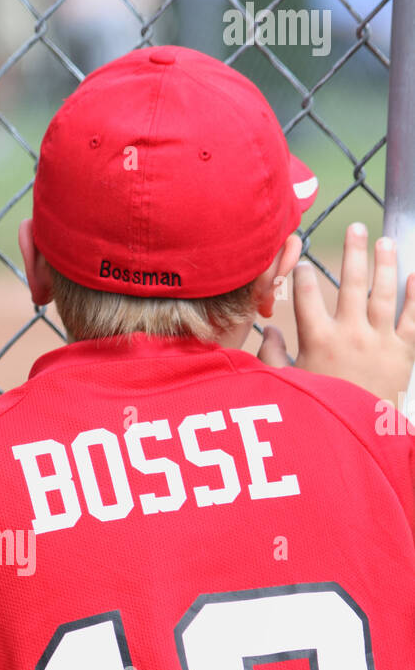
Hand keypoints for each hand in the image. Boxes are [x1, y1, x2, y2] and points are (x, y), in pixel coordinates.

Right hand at [257, 223, 414, 404]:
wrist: (353, 440)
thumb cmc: (316, 416)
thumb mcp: (284, 388)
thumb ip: (273, 356)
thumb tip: (269, 330)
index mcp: (317, 341)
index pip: (308, 295)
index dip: (304, 274)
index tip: (303, 261)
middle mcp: (349, 335)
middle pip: (350, 283)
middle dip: (353, 253)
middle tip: (356, 228)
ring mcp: (379, 342)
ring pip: (383, 293)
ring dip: (385, 263)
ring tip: (385, 241)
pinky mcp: (402, 354)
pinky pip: (412, 319)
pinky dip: (414, 296)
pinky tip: (414, 275)